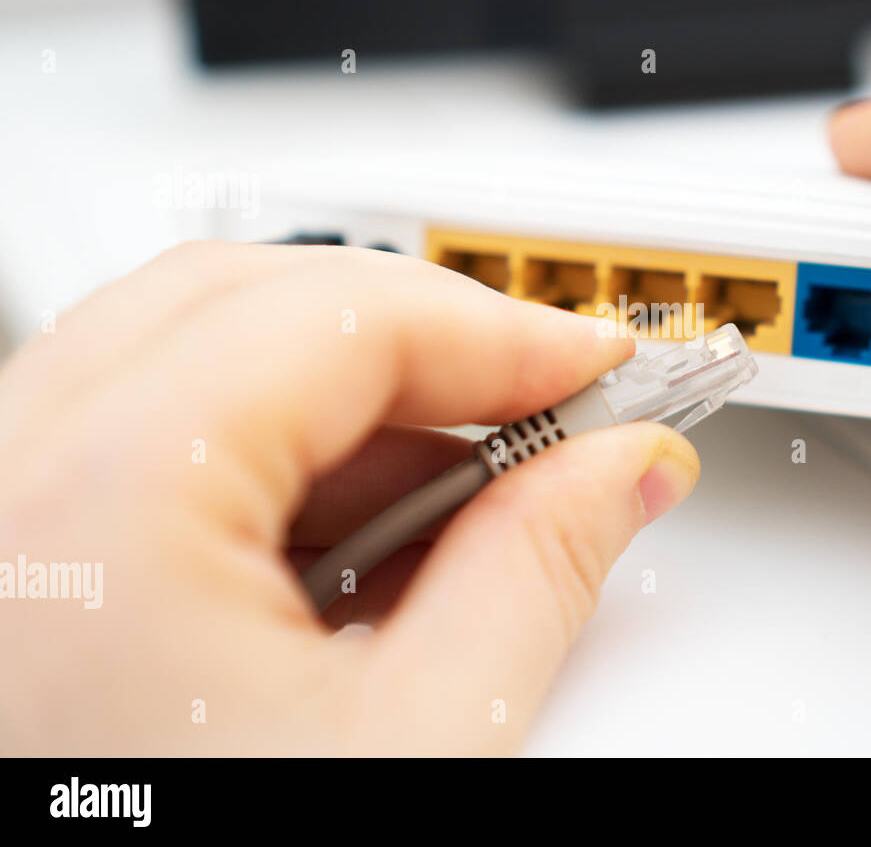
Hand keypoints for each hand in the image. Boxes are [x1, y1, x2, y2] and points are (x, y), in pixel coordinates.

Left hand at [0, 243, 698, 753]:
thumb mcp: (413, 755)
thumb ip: (539, 579)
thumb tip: (625, 473)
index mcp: (99, 503)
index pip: (348, 310)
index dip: (506, 329)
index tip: (599, 367)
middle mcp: (4, 483)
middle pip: (257, 299)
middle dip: (423, 345)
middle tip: (543, 408)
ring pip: (189, 357)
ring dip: (345, 407)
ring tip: (459, 503)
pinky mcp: (2, 562)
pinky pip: (139, 439)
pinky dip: (262, 464)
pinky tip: (345, 552)